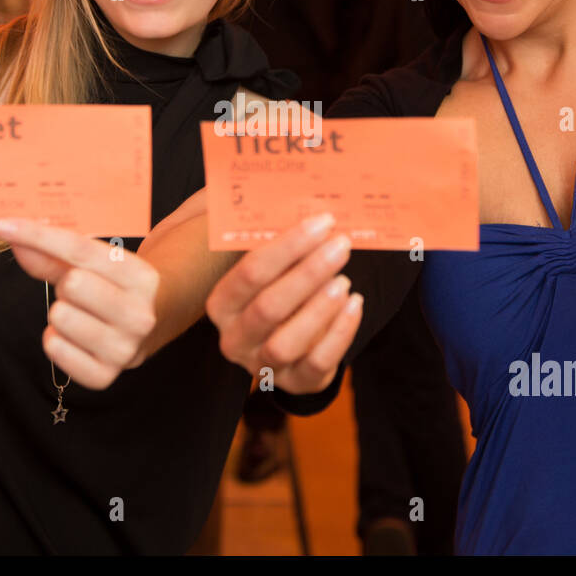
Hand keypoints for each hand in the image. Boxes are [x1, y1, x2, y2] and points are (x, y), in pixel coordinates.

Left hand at [0, 218, 159, 389]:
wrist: (151, 325)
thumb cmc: (115, 288)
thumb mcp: (96, 265)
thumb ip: (53, 253)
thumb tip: (13, 238)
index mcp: (142, 278)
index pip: (81, 249)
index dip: (37, 235)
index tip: (4, 226)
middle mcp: (139, 315)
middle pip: (72, 283)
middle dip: (64, 282)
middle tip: (77, 290)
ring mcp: (124, 349)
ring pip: (60, 316)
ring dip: (60, 311)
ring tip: (79, 313)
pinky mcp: (104, 376)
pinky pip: (54, 347)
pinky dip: (55, 338)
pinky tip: (73, 336)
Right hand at [205, 214, 362, 394]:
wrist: (284, 334)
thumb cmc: (276, 285)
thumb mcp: (265, 261)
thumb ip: (270, 232)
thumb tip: (298, 192)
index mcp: (221, 303)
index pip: (249, 273)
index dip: (287, 247)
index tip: (322, 222)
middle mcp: (234, 338)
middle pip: (268, 307)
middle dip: (308, 273)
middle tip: (340, 245)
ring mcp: (262, 366)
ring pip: (286, 342)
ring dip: (319, 309)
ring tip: (344, 280)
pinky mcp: (294, 383)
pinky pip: (316, 364)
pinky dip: (339, 333)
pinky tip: (354, 304)